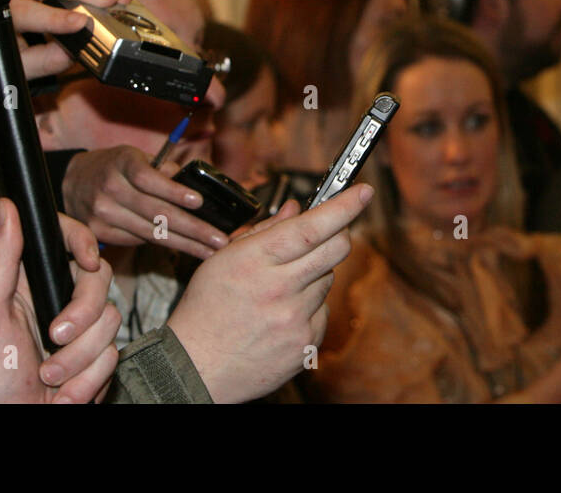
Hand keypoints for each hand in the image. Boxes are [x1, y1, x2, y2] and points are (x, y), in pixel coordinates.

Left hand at [0, 199, 120, 403]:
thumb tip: (5, 208)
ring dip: (78, 360)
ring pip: (110, 322)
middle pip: (100, 280)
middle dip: (81, 317)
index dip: (83, 242)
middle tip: (54, 339)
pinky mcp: (99, 355)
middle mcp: (63, 298)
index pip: (70, 240)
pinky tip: (65, 390)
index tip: (86, 261)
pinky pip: (115, 355)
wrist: (12, 420)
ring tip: (49, 378)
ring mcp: (84, 328)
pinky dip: (87, 379)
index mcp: (34, 280)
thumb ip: (0, 260)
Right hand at [60, 145, 228, 259]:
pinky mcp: (99, 233)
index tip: (198, 202)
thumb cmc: (115, 166)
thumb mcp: (136, 156)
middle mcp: (110, 189)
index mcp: (123, 163)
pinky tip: (188, 249)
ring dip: (186, 244)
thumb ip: (162, 168)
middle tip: (220, 239)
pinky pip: (138, 241)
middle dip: (193, 229)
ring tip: (211, 250)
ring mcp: (102, 214)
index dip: (174, 191)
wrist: (71, 181)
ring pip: (151, 233)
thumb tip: (188, 183)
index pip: (149, 179)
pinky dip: (164, 245)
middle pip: (156, 213)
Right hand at [167, 185, 373, 403]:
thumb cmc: (207, 308)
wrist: (196, 368)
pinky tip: (282, 315)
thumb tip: (298, 208)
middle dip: (339, 234)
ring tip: (281, 288)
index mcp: (255, 261)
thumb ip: (265, 229)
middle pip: (336, 249)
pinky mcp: (306, 344)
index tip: (363, 192)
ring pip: (328, 280)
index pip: (311, 227)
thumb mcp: (224, 259)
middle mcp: (279, 289)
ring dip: (315, 275)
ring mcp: (295, 319)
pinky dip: (310, 307)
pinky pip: (323, 311)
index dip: (343, 206)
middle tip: (330, 231)